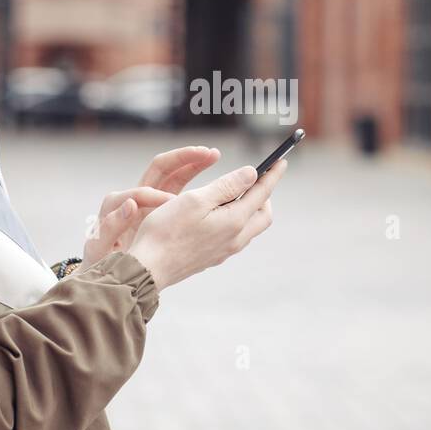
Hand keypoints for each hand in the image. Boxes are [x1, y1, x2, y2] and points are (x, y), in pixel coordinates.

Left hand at [79, 145, 221, 270]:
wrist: (108, 275)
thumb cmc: (102, 264)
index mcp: (118, 204)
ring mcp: (151, 203)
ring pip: (174, 176)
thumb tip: (130, 204)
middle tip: (206, 152)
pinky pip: (181, 192)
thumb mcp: (100, 249)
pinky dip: (197, 184)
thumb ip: (111, 226)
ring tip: (213, 155)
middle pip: (160, 168)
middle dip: (183, 158)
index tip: (173, 207)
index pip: (141, 192)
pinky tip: (215, 186)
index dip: (157, 198)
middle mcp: (135, 197)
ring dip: (193, 164)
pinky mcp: (162, 211)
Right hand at [127, 158, 286, 291]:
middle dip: (265, 194)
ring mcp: (225, 251)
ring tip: (240, 193)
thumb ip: (227, 186)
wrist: (148, 268)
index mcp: (234, 221)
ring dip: (252, 208)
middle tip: (259, 178)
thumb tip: (252, 174)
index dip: (272, 175)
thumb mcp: (196, 199)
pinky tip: (222, 215)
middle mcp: (235, 239)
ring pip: (250, 227)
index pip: (262, 193)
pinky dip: (238, 220)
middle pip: (263, 214)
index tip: (281, 161)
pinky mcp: (213, 257)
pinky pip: (236, 237)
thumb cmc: (166, 231)